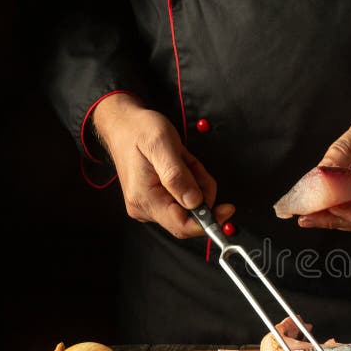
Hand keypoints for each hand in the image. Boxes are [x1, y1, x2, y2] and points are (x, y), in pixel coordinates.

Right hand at [92, 93, 233, 237]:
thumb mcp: (162, 144)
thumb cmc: (139, 130)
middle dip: (201, 191)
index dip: (208, 221)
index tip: (227, 209)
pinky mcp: (157, 200)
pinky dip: (191, 181)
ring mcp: (151, 205)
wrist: (123, 124)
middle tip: (192, 165)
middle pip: (190, 215)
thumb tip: (194, 202)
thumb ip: (178, 175)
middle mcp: (145, 207)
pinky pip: (185, 197)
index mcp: (145, 198)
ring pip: (191, 204)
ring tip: (182, 160)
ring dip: (196, 182)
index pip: (182, 226)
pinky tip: (181, 165)